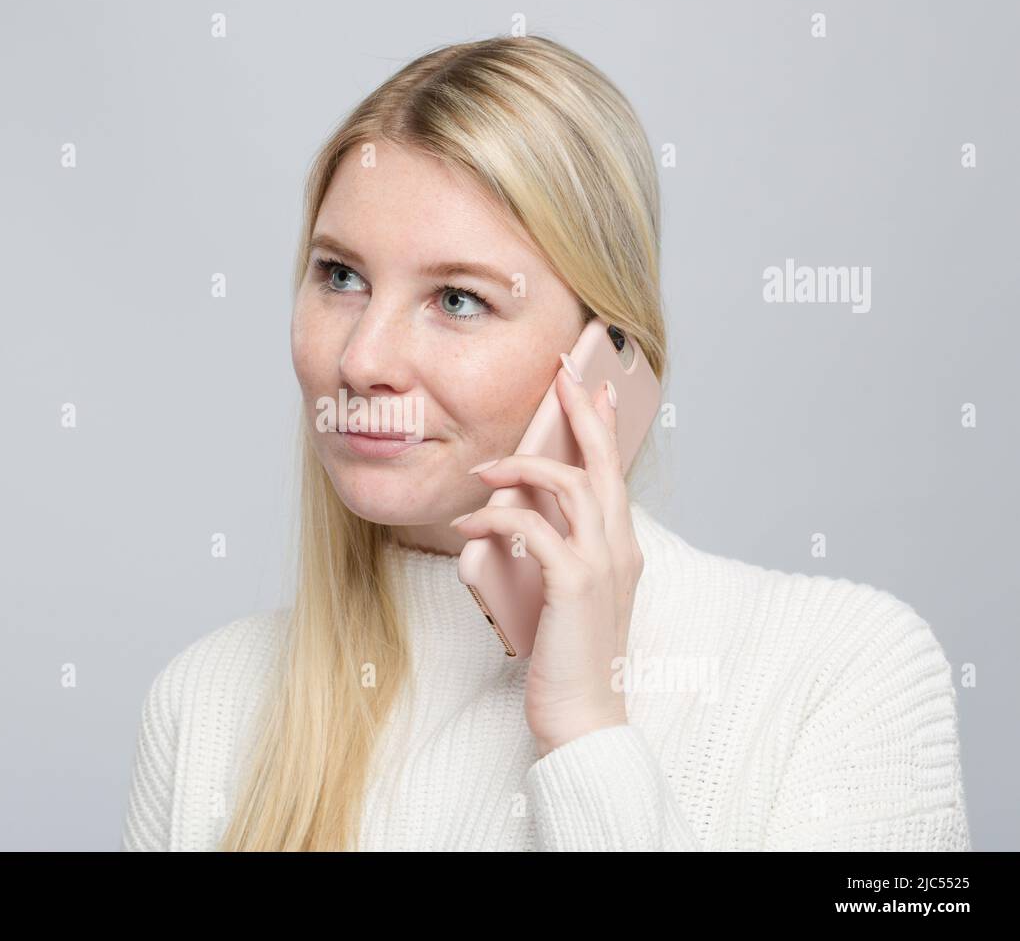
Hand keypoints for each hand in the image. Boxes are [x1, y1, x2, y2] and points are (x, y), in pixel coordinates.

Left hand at [450, 362, 643, 758]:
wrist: (585, 715)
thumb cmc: (570, 658)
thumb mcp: (566, 595)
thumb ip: (555, 553)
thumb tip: (517, 516)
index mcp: (621, 549)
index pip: (614, 475)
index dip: (603, 428)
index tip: (593, 391)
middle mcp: (619, 548)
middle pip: (602, 464)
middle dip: (580, 415)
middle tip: (562, 377)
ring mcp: (601, 564)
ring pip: (570, 486)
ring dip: (522, 466)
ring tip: (483, 468)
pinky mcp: (575, 584)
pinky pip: (533, 529)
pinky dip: (498, 517)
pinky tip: (470, 523)